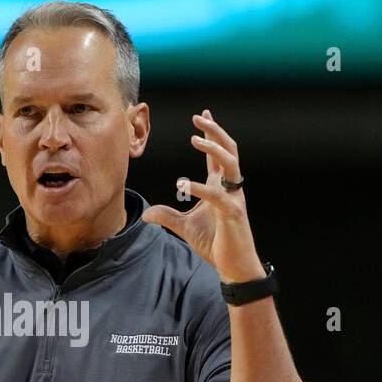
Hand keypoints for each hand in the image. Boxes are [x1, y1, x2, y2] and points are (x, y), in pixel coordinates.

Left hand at [141, 109, 264, 282]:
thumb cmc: (216, 244)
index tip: (203, 115)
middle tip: (199, 117)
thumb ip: (167, 217)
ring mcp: (233, 199)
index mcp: (221, 187)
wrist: (234, 266)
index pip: (218, 154)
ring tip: (195, 138)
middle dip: (215, 131)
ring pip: (230, 164)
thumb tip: (146, 214)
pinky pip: (217, 196)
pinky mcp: (232, 214)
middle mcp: (230, 188)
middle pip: (228, 150)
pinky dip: (200, 188)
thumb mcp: (185, 227)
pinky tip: (182, 184)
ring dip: (213, 149)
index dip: (212, 134)